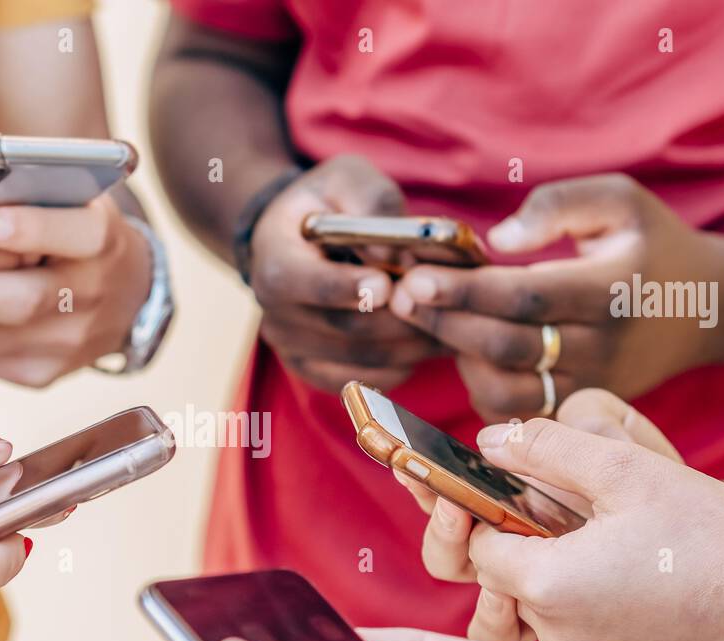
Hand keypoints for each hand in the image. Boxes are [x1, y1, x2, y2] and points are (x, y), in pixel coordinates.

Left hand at [0, 195, 150, 386]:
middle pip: (28, 298)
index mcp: (105, 239)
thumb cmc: (63, 227)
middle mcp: (94, 295)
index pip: (81, 234)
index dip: (35, 229)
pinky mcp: (40, 372)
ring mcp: (70, 342)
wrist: (117, 298)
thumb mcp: (56, 198)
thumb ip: (1, 187)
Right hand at [248, 155, 443, 391]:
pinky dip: (399, 367)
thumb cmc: (328, 203)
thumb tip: (392, 253)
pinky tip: (425, 343)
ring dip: (409, 346)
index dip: (348, 289)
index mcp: (274, 260)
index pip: (306, 284)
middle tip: (444, 305)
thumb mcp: (346, 178)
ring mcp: (291, 346)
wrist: (294, 239)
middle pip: (345, 328)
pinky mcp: (311, 369)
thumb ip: (370, 203)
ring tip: (449, 323)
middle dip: (400, 318)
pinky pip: (362, 380)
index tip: (389, 284)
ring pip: (360, 359)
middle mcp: (275, 312)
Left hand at [389, 173, 723, 420]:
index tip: (414, 278)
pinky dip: (480, 387)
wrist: (709, 308)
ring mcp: (592, 386)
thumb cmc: (650, 243)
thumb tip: (498, 238)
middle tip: (400, 297)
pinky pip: (516, 413)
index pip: (523, 297)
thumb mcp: (619, 200)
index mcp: (612, 290)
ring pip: (505, 390)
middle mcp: (603, 347)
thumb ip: (558, 204)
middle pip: (505, 346)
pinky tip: (466, 351)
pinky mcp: (579, 409)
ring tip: (432, 321)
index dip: (463, 291)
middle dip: (444, 323)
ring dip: (457, 358)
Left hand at [400, 388, 681, 640]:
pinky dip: (565, 607)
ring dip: (529, 582)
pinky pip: (561, 640)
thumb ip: (547, 449)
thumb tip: (489, 442)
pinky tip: (598, 577)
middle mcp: (553, 633)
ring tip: (565, 546)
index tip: (502, 494)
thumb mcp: (627, 472)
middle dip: (495, 547)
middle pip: (491, 587)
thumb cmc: (712, 537)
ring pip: (523, 617)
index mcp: (548, 583)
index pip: (477, 547)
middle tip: (524, 516)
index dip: (482, 515)